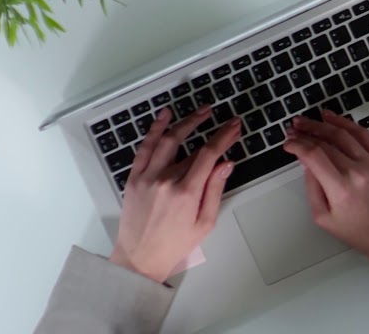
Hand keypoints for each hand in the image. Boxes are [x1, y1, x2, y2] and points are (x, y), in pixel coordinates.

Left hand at [109, 106, 240, 281]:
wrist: (139, 257)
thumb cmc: (175, 244)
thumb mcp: (205, 223)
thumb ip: (215, 190)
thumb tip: (226, 164)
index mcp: (186, 193)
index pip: (209, 154)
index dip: (224, 137)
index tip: (234, 127)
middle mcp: (165, 181)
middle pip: (191, 145)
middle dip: (212, 129)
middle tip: (225, 119)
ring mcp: (147, 177)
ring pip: (167, 140)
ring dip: (185, 122)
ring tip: (201, 112)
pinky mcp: (134, 178)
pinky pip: (145, 148)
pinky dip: (155, 129)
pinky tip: (165, 116)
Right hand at [283, 112, 368, 285]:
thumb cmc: (361, 232)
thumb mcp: (324, 219)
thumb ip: (312, 189)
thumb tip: (306, 164)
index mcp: (341, 189)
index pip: (314, 155)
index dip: (297, 145)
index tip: (288, 144)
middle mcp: (358, 172)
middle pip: (326, 142)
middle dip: (306, 132)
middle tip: (294, 128)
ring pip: (344, 134)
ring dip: (323, 124)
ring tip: (309, 120)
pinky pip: (364, 135)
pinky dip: (347, 124)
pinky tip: (334, 119)